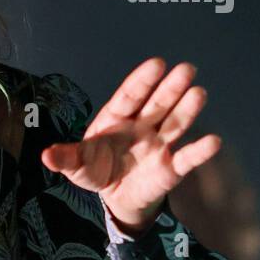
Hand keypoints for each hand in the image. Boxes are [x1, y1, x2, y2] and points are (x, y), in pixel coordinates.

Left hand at [40, 57, 220, 235]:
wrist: (117, 196)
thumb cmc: (97, 169)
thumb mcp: (78, 166)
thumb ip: (66, 159)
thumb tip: (46, 156)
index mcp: (117, 119)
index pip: (130, 97)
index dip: (142, 81)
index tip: (157, 64)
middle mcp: (142, 126)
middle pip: (157, 104)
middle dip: (171, 88)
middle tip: (187, 68)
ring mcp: (159, 145)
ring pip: (175, 123)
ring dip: (187, 110)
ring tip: (199, 92)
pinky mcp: (171, 168)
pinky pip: (187, 158)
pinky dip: (199, 151)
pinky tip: (213, 141)